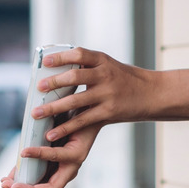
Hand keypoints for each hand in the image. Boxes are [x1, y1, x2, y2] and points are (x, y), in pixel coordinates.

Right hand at [1, 124, 101, 187]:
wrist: (85, 109)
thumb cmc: (60, 127)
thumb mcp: (39, 148)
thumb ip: (28, 163)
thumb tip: (10, 178)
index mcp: (57, 176)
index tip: (3, 186)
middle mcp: (65, 176)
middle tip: (4, 186)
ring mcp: (73, 166)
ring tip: (10, 181)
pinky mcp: (78, 153)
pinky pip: (57, 157)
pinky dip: (39, 155)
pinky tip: (24, 152)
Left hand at [31, 47, 157, 140]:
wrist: (152, 94)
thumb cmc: (125, 80)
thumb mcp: (108, 66)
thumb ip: (88, 67)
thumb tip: (57, 68)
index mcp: (103, 60)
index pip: (79, 54)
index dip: (61, 56)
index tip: (45, 61)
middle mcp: (105, 75)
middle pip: (75, 77)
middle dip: (54, 82)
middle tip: (38, 87)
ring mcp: (107, 94)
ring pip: (75, 100)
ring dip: (53, 107)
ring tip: (36, 113)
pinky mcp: (108, 112)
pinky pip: (83, 120)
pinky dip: (65, 127)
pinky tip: (51, 133)